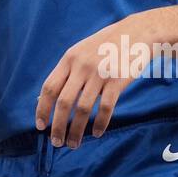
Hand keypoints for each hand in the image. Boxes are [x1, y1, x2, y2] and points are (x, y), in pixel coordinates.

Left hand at [35, 23, 134, 147]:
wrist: (136, 32)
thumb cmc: (106, 45)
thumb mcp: (81, 51)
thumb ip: (68, 71)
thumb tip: (50, 96)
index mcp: (69, 59)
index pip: (49, 87)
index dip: (43, 109)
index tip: (41, 126)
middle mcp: (81, 66)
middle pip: (63, 102)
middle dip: (57, 126)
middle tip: (56, 142)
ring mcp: (99, 73)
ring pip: (83, 109)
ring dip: (76, 130)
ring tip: (73, 144)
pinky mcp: (117, 81)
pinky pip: (105, 108)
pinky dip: (100, 123)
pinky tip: (97, 133)